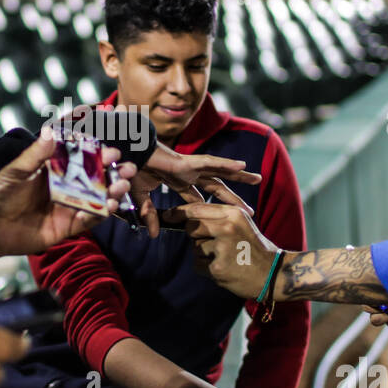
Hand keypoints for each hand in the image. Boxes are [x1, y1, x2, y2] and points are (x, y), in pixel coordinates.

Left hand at [0, 129, 133, 255]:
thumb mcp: (17, 171)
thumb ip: (36, 155)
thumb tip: (52, 132)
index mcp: (54, 170)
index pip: (81, 158)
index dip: (97, 152)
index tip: (112, 146)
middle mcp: (64, 188)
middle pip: (95, 179)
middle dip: (112, 172)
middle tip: (126, 166)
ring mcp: (67, 207)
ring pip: (96, 199)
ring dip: (112, 192)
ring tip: (122, 185)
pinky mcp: (66, 227)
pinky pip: (88, 220)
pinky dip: (100, 214)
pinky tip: (109, 206)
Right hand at [133, 161, 255, 237]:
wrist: (128, 153)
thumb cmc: (133, 169)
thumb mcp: (142, 197)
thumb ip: (150, 214)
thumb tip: (153, 235)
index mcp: (178, 181)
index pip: (199, 197)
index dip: (211, 208)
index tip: (222, 218)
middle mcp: (188, 174)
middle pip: (216, 186)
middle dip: (232, 197)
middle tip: (249, 209)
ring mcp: (190, 167)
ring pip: (221, 172)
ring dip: (240, 175)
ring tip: (259, 178)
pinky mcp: (188, 162)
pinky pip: (211, 162)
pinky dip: (227, 163)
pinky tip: (242, 164)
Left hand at [167, 202, 280, 298]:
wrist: (273, 273)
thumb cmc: (254, 248)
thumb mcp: (241, 224)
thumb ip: (218, 217)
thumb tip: (187, 216)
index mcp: (233, 213)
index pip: (197, 209)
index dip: (179, 212)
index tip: (168, 215)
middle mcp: (227, 227)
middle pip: (191, 227)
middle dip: (195, 236)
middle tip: (211, 244)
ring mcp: (222, 248)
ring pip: (194, 248)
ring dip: (203, 255)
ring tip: (225, 257)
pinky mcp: (218, 267)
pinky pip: (198, 265)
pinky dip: (207, 269)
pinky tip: (224, 269)